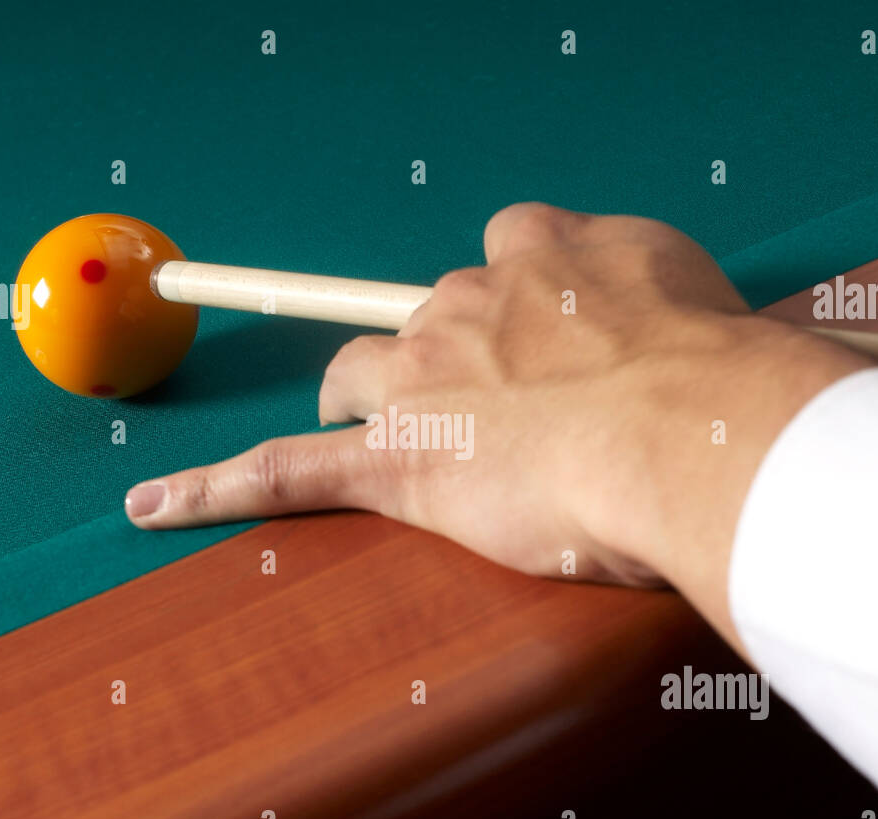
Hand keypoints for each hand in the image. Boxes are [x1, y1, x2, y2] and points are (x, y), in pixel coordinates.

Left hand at [124, 204, 870, 650]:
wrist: (698, 435)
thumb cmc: (724, 381)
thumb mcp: (707, 303)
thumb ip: (666, 297)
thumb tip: (675, 321)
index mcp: (546, 254)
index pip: (499, 254)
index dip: (508, 303)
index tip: (528, 336)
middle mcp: (469, 299)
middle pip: (418, 318)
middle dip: (441, 359)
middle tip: (494, 414)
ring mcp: (423, 378)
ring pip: (357, 380)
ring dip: (367, 406)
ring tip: (386, 443)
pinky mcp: (393, 462)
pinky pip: (282, 473)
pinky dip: (212, 490)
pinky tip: (154, 506)